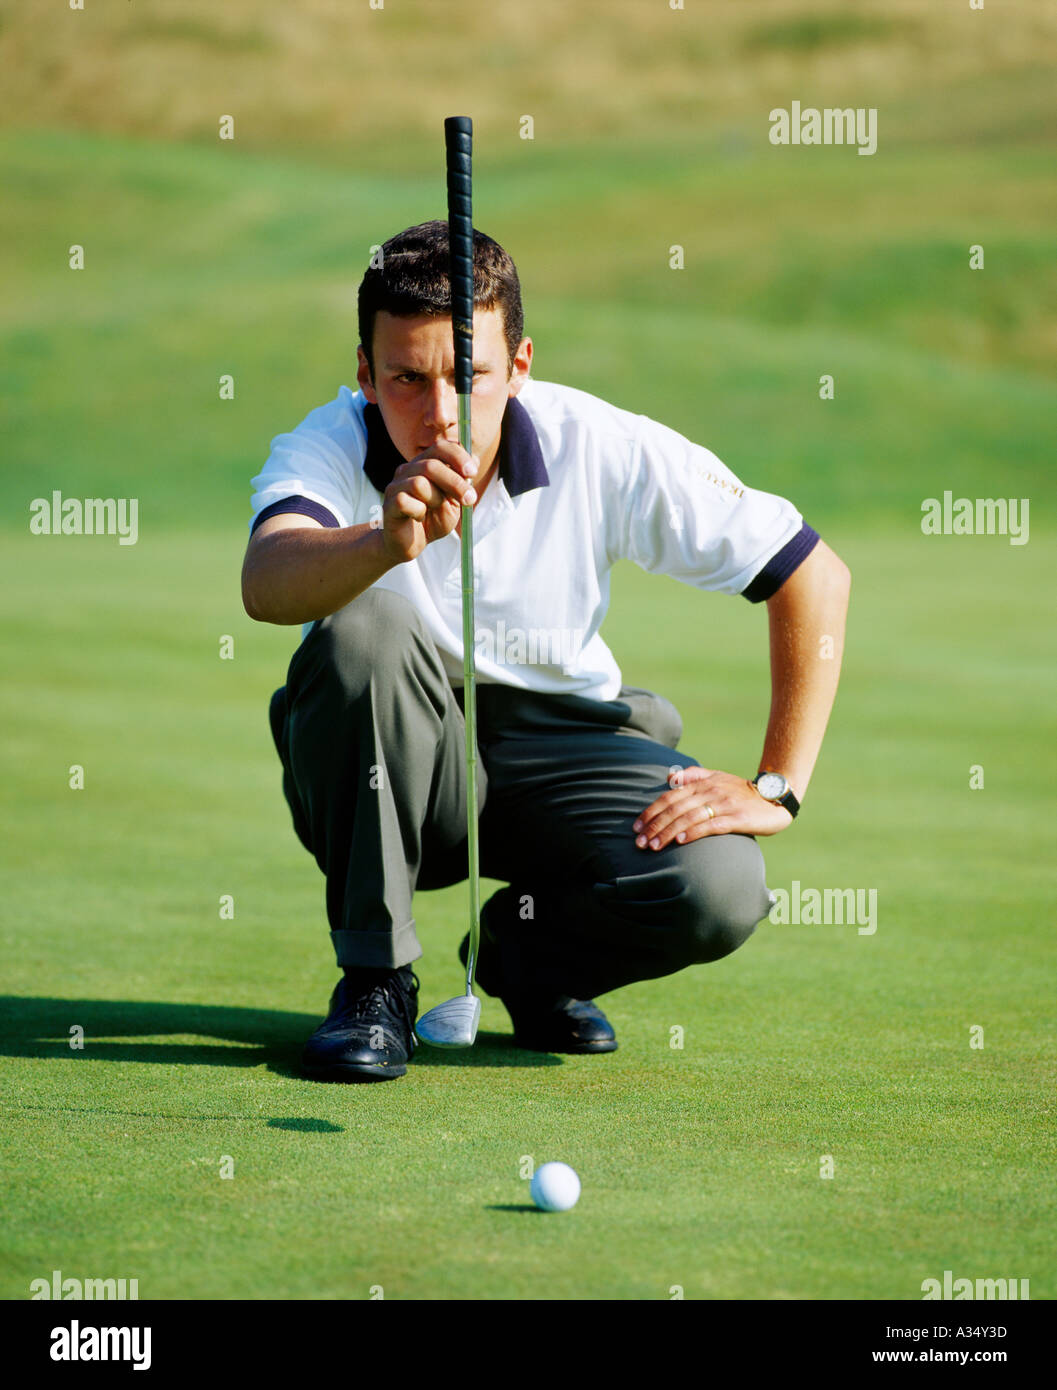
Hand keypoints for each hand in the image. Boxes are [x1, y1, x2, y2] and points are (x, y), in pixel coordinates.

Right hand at [380, 440, 478, 563]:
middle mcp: (407, 471)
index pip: (439, 448)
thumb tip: (476, 461)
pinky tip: (419, 518)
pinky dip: (418, 511)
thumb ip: (462, 483)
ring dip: (435, 499)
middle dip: (455, 483)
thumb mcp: (454, 502)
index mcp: (424, 465)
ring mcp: (395, 486)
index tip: (473, 473)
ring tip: (433, 509)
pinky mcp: (389, 504)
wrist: (410, 544)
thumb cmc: (431, 520)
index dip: (458, 456)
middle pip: (431, 465)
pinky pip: (405, 501)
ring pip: (419, 483)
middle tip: (470, 499)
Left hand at [632, 766, 792, 849]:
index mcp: (702, 783)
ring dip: (669, 833)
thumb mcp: (717, 777)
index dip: (651, 812)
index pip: (669, 797)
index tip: (636, 828)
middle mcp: (710, 792)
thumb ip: (693, 775)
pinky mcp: (737, 819)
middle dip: (655, 826)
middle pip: (675, 809)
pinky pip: (711, 825)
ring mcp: (723, 805)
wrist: (774, 797)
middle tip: (640, 843)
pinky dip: (694, 832)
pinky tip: (681, 841)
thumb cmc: (741, 791)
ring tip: (654, 846)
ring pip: (689, 818)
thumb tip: (669, 777)